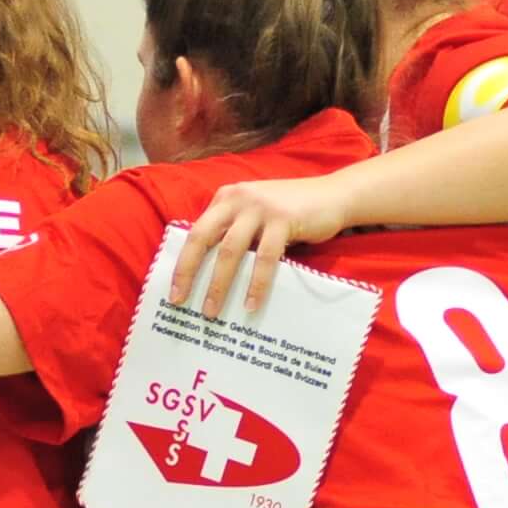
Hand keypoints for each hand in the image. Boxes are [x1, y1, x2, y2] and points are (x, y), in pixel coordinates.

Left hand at [170, 178, 356, 318]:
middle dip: (187, 271)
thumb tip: (207, 271)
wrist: (333, 196)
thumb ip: (234, 230)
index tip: (173, 291)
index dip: (182, 262)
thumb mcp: (255, 215)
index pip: (195, 232)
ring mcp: (259, 207)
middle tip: (180, 301)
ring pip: (230, 250)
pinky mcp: (282, 219)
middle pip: (202, 238)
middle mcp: (237, 198)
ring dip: (219, 284)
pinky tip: (250, 304)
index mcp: (225, 198)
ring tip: (212, 311)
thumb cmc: (292, 212)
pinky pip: (264, 258)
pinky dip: (256, 284)